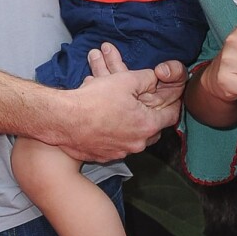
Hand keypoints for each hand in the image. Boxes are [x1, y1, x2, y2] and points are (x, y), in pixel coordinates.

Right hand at [56, 44, 182, 160]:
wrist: (63, 119)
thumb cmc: (94, 100)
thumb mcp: (126, 80)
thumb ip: (147, 78)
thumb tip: (155, 78)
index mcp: (147, 125)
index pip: (171, 116)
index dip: (172, 103)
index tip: (169, 97)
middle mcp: (137, 143)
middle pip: (153, 130)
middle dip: (150, 116)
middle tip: (142, 104)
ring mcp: (120, 152)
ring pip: (133, 138)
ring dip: (130, 126)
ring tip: (120, 111)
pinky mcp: (103, 156)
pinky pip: (115, 145)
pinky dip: (113, 135)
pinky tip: (104, 122)